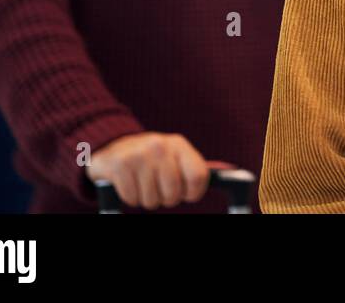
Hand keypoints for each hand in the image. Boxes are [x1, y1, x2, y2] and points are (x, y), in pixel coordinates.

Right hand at [86, 132, 210, 209]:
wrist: (111, 148)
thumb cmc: (151, 159)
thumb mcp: (174, 156)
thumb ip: (196, 167)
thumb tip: (232, 172)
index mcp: (178, 144)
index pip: (198, 177)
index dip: (193, 193)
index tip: (185, 194)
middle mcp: (160, 146)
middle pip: (174, 193)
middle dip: (166, 199)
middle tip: (159, 189)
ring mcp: (139, 155)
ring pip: (152, 200)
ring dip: (147, 199)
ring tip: (142, 184)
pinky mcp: (119, 165)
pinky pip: (132, 199)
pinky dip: (130, 198)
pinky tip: (129, 184)